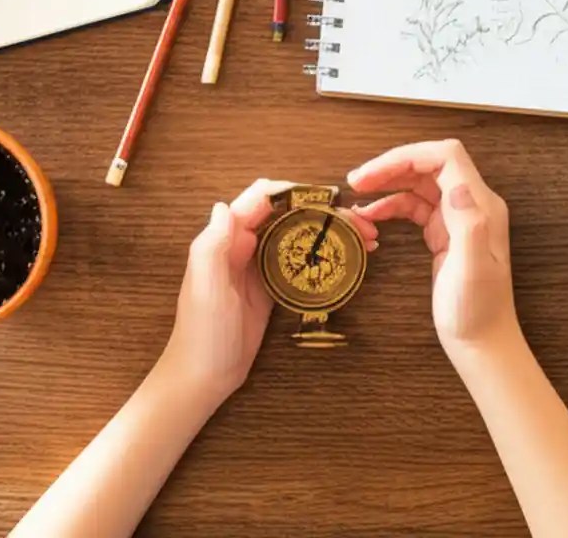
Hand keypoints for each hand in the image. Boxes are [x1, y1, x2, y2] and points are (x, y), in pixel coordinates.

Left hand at [164, 179, 379, 401]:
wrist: (203, 376)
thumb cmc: (202, 333)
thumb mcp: (205, 288)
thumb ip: (212, 245)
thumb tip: (223, 205)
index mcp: (225, 239)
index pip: (261, 200)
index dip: (296, 192)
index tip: (331, 198)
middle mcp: (242, 246)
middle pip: (287, 214)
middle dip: (323, 211)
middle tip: (362, 224)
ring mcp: (258, 267)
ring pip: (297, 235)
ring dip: (329, 231)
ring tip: (366, 239)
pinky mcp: (272, 288)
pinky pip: (299, 261)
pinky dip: (324, 254)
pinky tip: (348, 258)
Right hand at [348, 140, 517, 354]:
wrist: (481, 342)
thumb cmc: (476, 313)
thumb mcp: (472, 272)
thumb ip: (470, 226)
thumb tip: (459, 187)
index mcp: (481, 207)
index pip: (445, 158)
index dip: (409, 156)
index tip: (375, 171)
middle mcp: (471, 205)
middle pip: (429, 165)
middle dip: (392, 166)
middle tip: (356, 180)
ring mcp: (457, 218)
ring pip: (420, 183)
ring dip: (389, 182)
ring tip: (357, 191)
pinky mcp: (444, 233)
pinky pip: (416, 206)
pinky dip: (392, 204)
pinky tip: (371, 215)